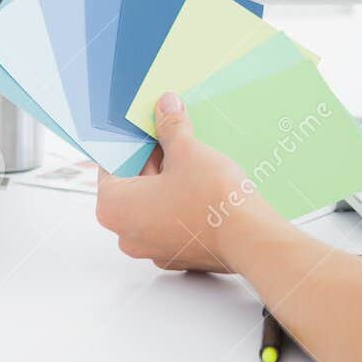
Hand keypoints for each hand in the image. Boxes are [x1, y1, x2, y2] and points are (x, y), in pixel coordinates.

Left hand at [96, 94, 254, 273]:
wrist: (250, 237)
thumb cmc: (211, 198)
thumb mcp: (187, 150)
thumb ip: (170, 126)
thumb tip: (165, 107)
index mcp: (115, 208)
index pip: (112, 165)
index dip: (132, 141)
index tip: (147, 126)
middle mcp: (126, 234)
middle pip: (132, 185)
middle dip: (152, 159)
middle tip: (173, 136)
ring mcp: (152, 249)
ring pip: (152, 205)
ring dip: (167, 181)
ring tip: (192, 159)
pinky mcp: (177, 254)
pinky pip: (171, 222)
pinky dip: (180, 204)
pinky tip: (202, 186)